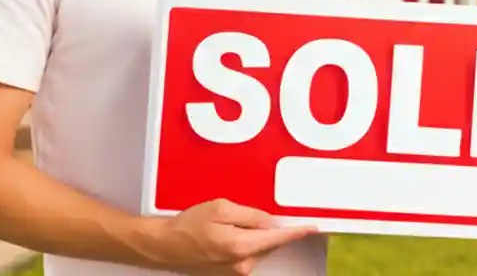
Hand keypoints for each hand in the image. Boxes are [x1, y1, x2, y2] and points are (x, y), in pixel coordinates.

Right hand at [139, 198, 318, 274]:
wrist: (164, 246)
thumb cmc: (188, 226)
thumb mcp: (221, 208)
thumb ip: (250, 215)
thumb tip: (271, 221)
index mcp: (241, 247)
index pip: (278, 238)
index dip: (296, 232)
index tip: (312, 227)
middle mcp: (242, 264)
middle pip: (268, 243)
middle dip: (266, 228)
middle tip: (246, 215)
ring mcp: (235, 272)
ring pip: (257, 249)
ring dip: (252, 236)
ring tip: (228, 224)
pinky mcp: (229, 274)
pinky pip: (246, 255)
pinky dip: (243, 243)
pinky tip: (225, 234)